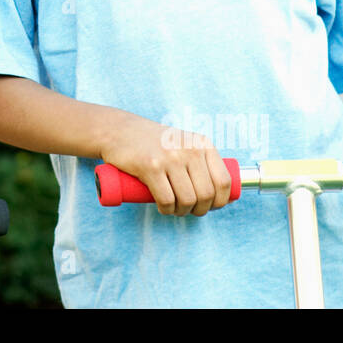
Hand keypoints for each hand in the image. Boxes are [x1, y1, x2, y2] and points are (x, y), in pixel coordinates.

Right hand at [101, 113, 233, 216]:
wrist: (118, 130)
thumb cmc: (152, 142)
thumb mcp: (182, 142)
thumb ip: (199, 159)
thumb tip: (220, 192)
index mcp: (202, 143)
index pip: (224, 181)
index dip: (220, 201)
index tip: (211, 206)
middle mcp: (190, 149)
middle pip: (206, 194)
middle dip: (199, 210)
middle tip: (189, 210)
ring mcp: (170, 157)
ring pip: (188, 200)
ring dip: (182, 212)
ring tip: (175, 209)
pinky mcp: (150, 167)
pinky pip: (167, 200)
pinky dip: (167, 210)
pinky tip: (163, 207)